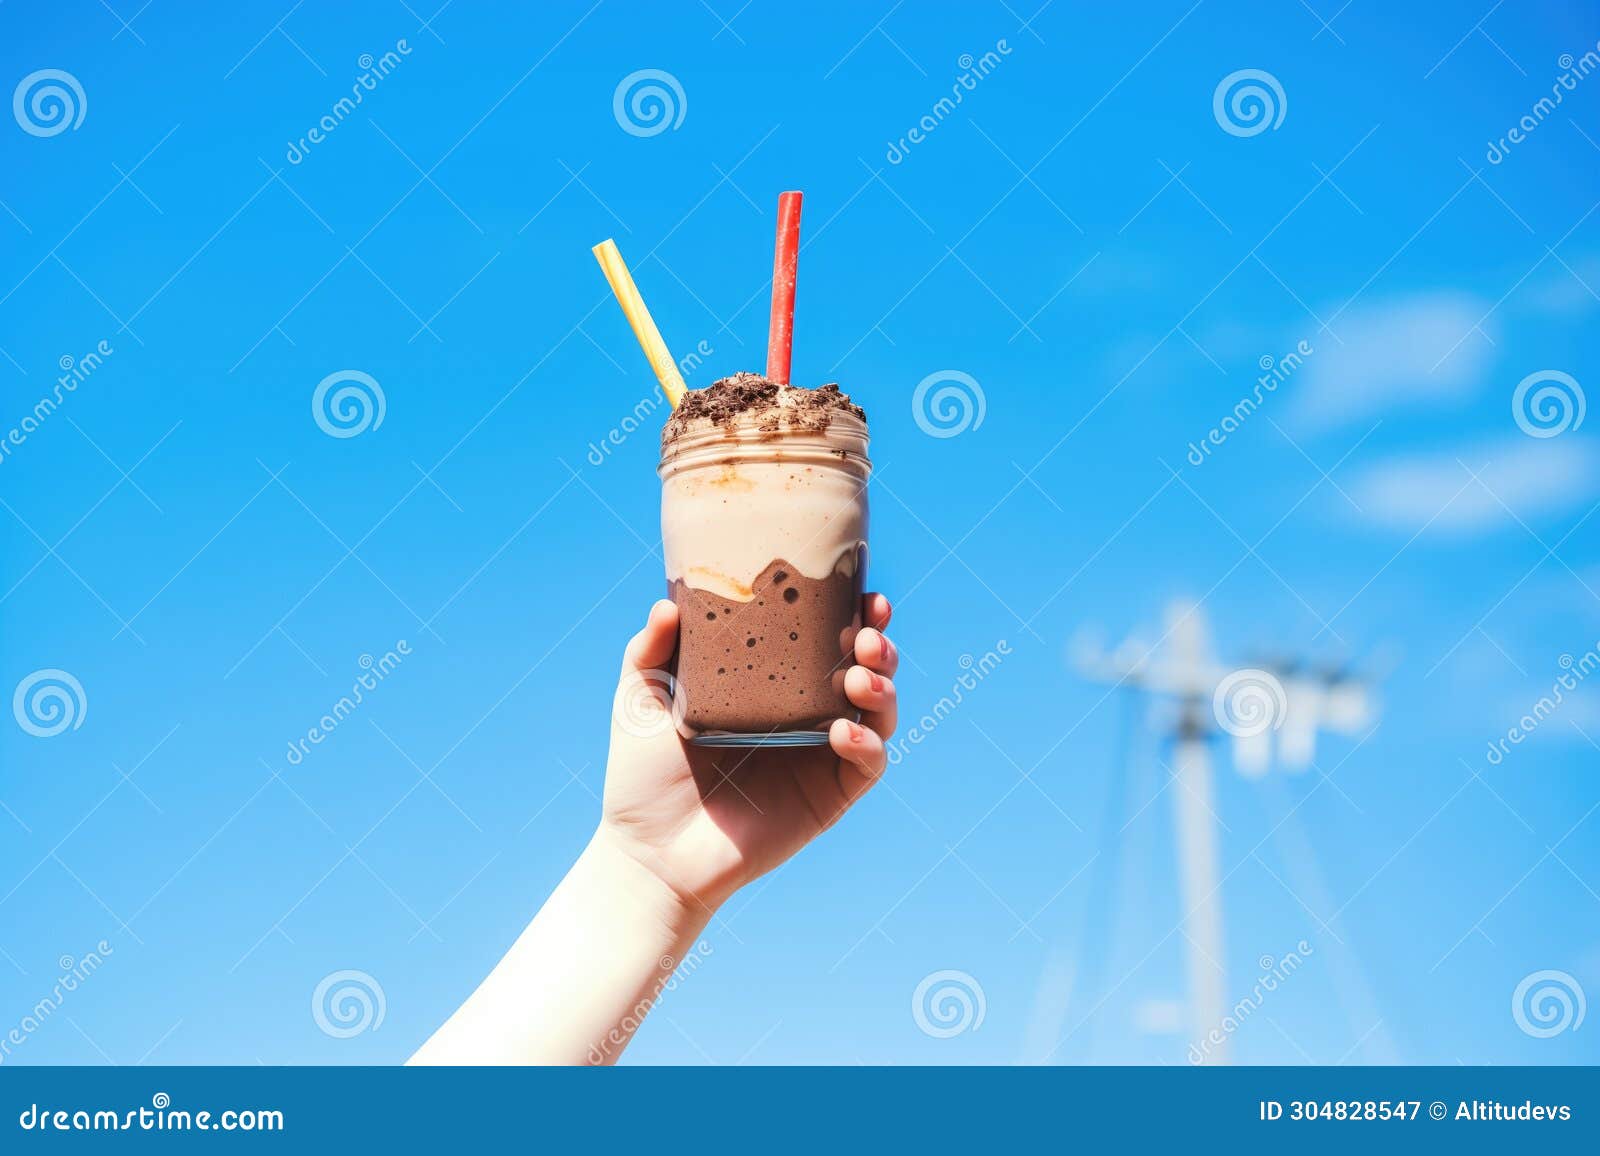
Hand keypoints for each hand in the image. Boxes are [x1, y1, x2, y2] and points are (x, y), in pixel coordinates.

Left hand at [597, 593, 898, 912]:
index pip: (824, 640)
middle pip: (864, 670)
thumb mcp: (640, 699)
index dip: (852, 614)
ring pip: (877, 714)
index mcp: (771, 685)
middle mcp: (804, 716)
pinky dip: (867, 744)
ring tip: (857, 679)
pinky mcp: (828, 798)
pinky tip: (842, 733)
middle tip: (866, 633)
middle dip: (878, 646)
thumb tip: (668, 605)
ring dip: (881, 688)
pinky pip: (868, 766)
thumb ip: (649, 650)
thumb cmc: (643, 775)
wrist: (650, 849)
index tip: (860, 591)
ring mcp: (820, 757)